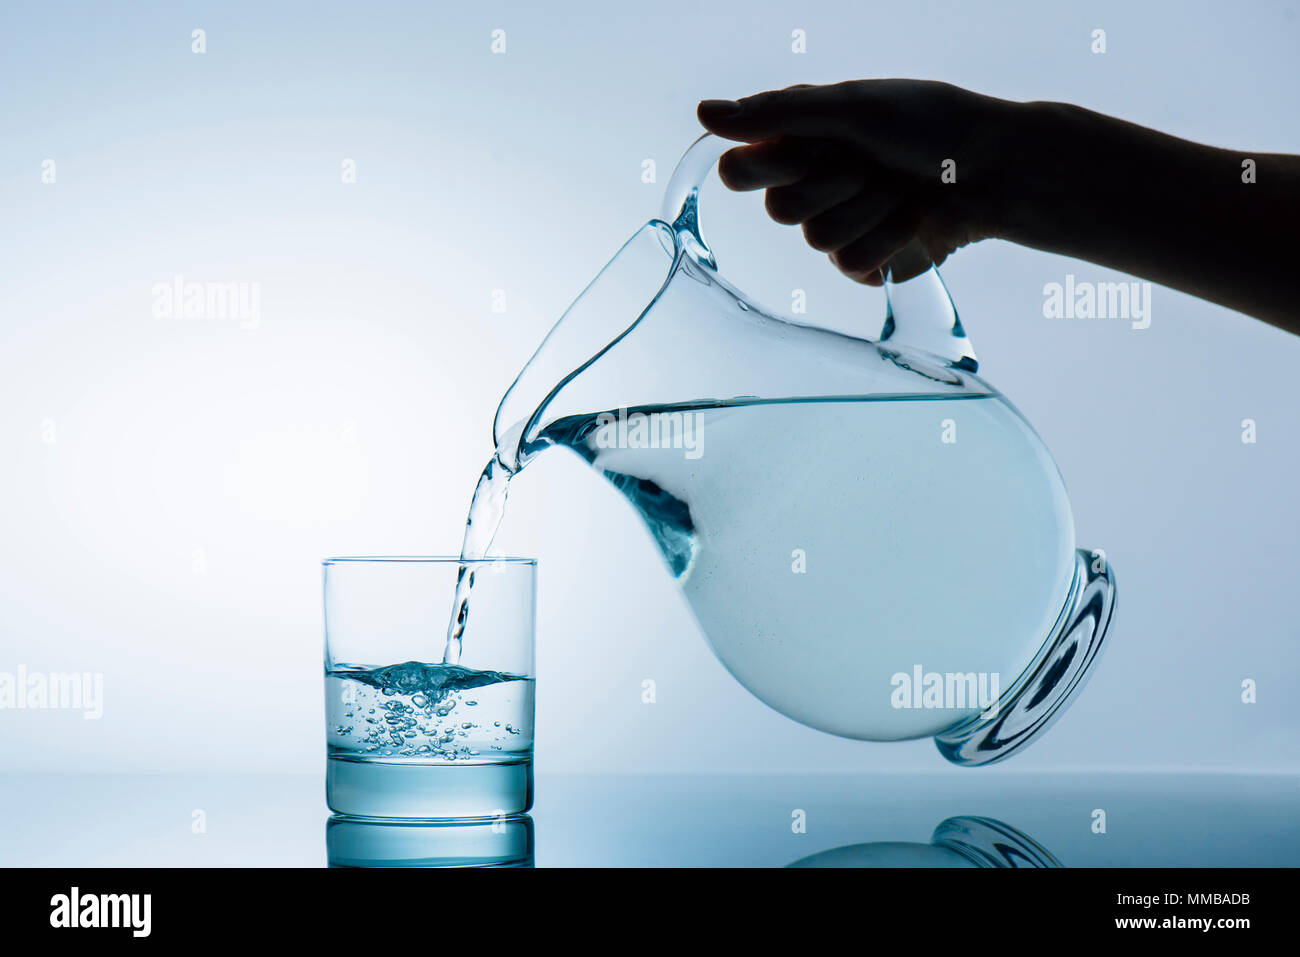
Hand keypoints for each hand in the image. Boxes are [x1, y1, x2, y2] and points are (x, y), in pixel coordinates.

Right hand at [697, 80, 1021, 283]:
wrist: (995, 169)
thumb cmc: (929, 124)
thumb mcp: (850, 107)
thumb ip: (774, 114)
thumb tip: (702, 113)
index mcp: (801, 144)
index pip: (742, 170)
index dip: (771, 167)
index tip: (811, 151)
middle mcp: (813, 187)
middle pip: (779, 212)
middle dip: (834, 185)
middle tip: (872, 164)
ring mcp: (838, 228)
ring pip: (818, 241)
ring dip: (870, 210)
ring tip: (903, 188)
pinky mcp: (867, 265)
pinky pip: (850, 267)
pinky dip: (889, 239)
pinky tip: (914, 220)